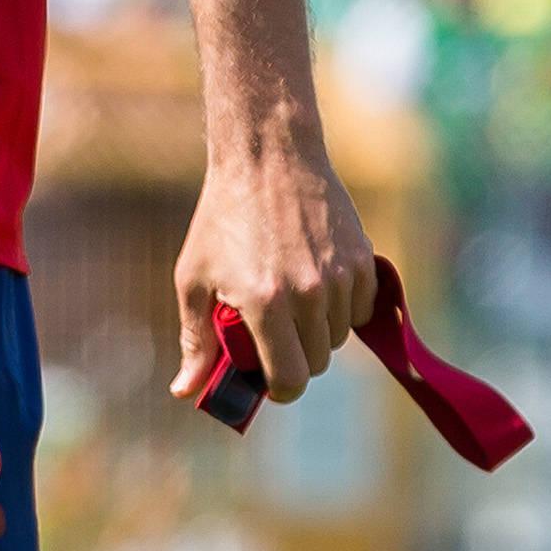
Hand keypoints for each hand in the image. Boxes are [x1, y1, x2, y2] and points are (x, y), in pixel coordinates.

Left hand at [169, 151, 375, 406]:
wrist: (268, 159)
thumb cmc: (222, 219)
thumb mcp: (193, 277)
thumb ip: (196, 339)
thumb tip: (186, 391)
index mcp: (265, 302)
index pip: (289, 378)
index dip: (278, 389)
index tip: (268, 382)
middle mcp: (309, 294)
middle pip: (316, 363)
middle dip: (292, 358)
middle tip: (270, 333)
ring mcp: (341, 277)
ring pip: (338, 338)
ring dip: (316, 332)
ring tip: (288, 299)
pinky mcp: (364, 260)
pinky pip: (360, 310)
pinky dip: (340, 307)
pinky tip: (314, 282)